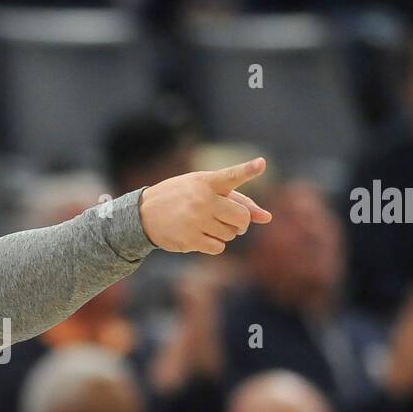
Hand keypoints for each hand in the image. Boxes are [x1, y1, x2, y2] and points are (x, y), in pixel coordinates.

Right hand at [139, 158, 271, 254]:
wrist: (144, 214)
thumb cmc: (182, 198)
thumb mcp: (203, 190)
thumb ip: (237, 200)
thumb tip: (268, 218)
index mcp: (206, 181)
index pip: (231, 176)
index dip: (247, 170)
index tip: (261, 164)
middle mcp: (202, 199)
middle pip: (241, 217)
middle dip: (241, 222)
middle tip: (234, 222)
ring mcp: (195, 220)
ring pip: (231, 234)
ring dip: (226, 233)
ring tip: (207, 225)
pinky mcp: (190, 239)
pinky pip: (218, 247)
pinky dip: (215, 244)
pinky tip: (200, 236)